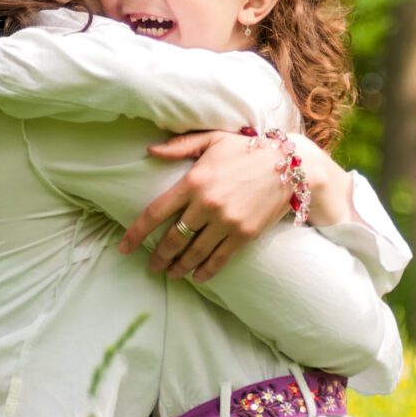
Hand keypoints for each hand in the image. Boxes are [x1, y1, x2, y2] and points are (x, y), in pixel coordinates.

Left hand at [120, 130, 293, 281]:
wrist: (290, 165)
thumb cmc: (248, 149)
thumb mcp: (213, 139)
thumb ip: (180, 146)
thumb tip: (150, 150)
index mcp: (194, 181)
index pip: (155, 213)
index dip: (136, 234)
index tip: (125, 248)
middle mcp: (207, 204)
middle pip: (173, 239)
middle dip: (158, 257)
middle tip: (152, 267)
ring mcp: (226, 222)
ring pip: (194, 253)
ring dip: (178, 267)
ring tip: (171, 274)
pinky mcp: (244, 234)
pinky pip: (219, 259)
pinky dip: (205, 271)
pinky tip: (197, 276)